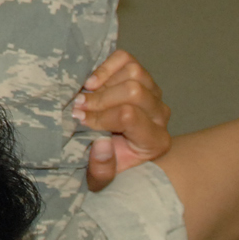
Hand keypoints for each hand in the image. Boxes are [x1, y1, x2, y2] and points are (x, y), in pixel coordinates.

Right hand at [74, 49, 170, 191]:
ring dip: (103, 82)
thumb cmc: (107, 164)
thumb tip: (102, 144)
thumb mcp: (100, 180)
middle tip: (77, 106)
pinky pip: (127, 59)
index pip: (130, 116)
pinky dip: (106, 66)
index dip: (100, 115)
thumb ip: (102, 170)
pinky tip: (93, 82)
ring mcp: (154, 93)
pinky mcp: (142, 76)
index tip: (78, 120)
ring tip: (85, 94)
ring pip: (134, 73)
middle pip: (134, 91)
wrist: (117, 152)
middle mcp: (161, 115)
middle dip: (100, 98)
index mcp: (155, 142)